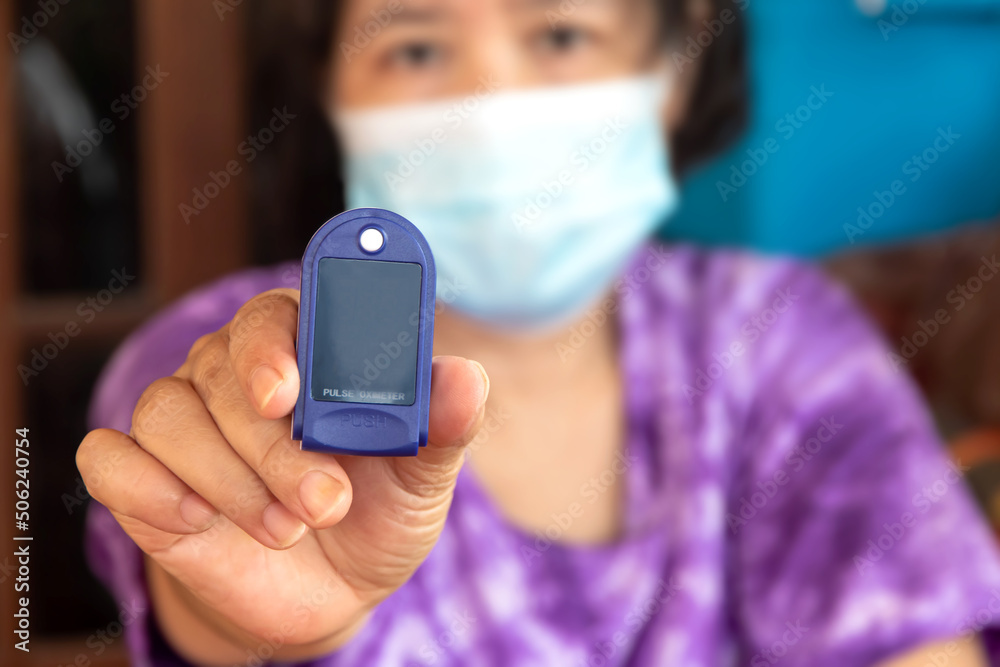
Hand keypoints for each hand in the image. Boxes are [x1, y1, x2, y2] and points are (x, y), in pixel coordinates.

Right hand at [77, 288, 488, 662]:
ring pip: (167, 413)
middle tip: (326, 501)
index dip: (274, 344)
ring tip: (289, 527)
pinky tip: (197, 521)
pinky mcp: (142, 475)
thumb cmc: (378, 510)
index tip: (287, 392)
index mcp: (304, 350)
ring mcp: (184, 420)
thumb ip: (442, 425)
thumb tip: (466, 377)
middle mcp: (234, 372)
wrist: (332, 588)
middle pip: (223, 372)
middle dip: (274, 447)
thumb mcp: (422, 475)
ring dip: (230, 480)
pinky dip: (147, 487)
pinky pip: (110, 458)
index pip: (273, 313)